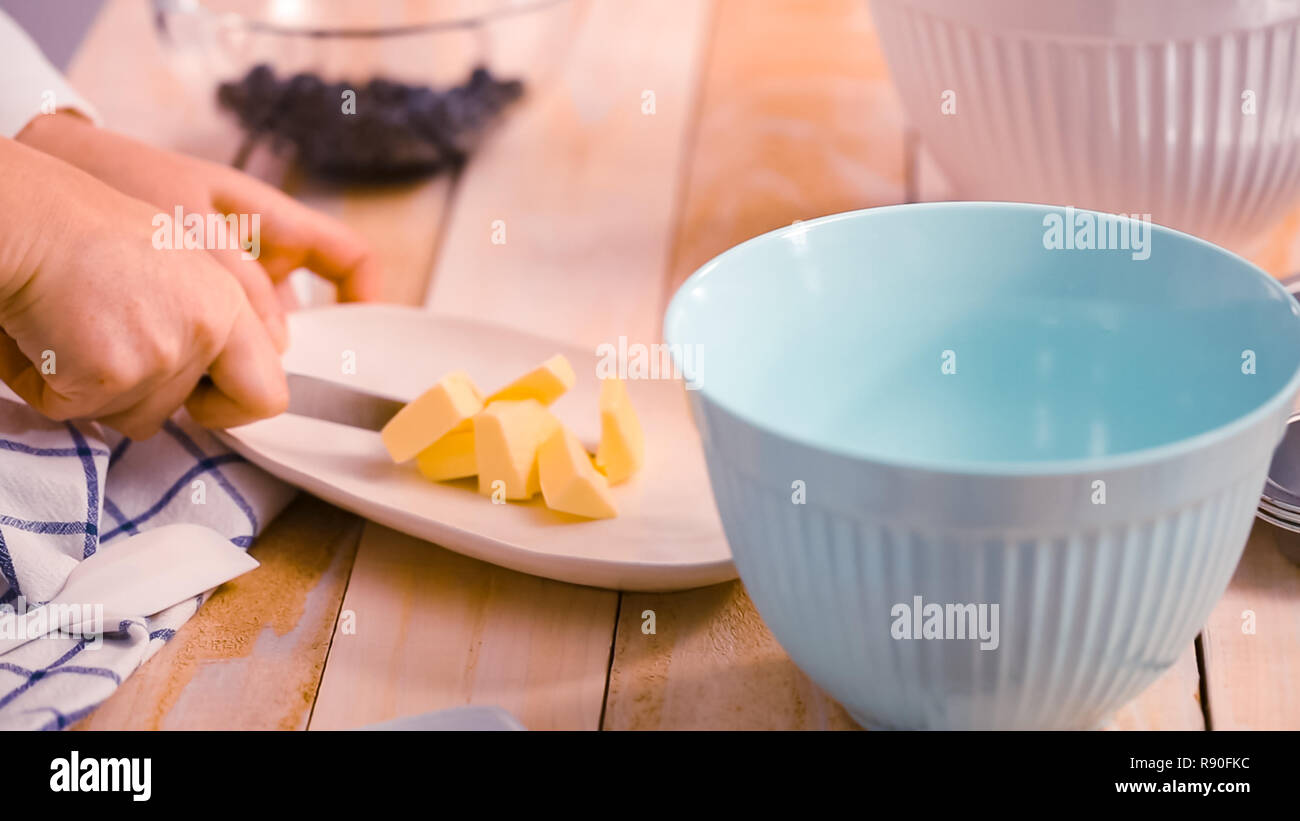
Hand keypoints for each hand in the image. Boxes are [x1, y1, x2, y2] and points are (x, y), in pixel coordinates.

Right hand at [0, 137, 286, 437]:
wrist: (23, 216)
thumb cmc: (82, 231)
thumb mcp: (175, 262)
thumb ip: (208, 318)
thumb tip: (224, 372)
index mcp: (227, 304)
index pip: (267, 394)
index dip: (232, 408)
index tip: (201, 401)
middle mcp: (203, 332)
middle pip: (174, 411)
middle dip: (132, 392)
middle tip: (99, 337)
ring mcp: (158, 356)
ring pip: (124, 415)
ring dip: (89, 388)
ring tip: (68, 326)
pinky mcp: (108, 376)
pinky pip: (72, 410)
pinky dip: (45, 384)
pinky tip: (39, 334)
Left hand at [16, 112, 381, 350]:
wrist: (52, 181)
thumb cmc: (122, 179)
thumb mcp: (188, 221)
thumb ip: (241, 281)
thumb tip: (281, 342)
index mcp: (274, 223)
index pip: (348, 258)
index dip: (366, 297)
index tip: (358, 342)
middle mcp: (258, 259)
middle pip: (301, 319)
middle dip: (281, 356)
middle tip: (250, 378)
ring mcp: (226, 286)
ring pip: (255, 344)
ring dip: (235, 368)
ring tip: (198, 379)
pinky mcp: (191, 313)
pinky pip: (216, 353)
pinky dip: (203, 370)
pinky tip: (174, 377)